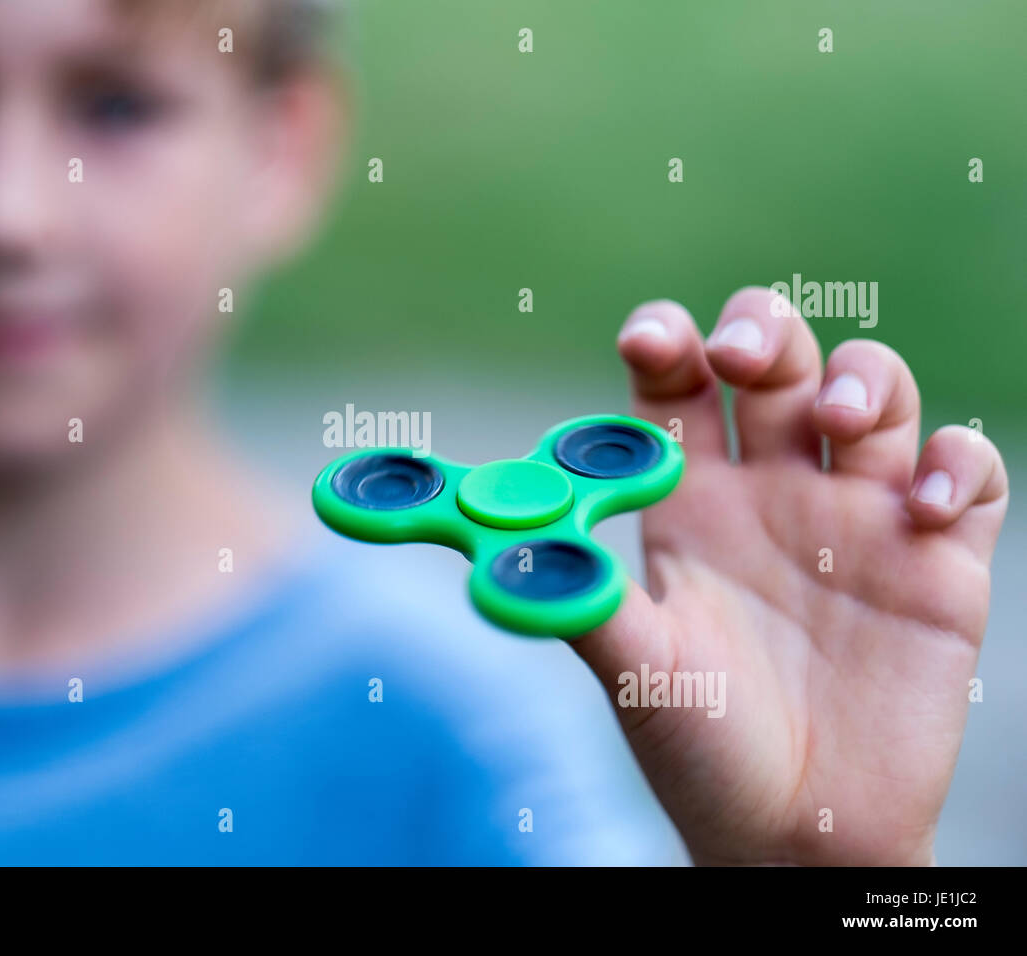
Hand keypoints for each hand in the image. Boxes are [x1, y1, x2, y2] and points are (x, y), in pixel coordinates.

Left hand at [572, 287, 1007, 865]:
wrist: (795, 834)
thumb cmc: (701, 749)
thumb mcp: (635, 668)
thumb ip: (581, 597)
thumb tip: (497, 549)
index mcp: (692, 501)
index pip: (675, 383)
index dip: (665, 340)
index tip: (649, 338)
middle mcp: (772, 492)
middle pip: (776, 360)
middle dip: (763, 330)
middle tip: (743, 357)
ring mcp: (858, 517)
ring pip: (874, 390)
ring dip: (861, 377)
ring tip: (836, 422)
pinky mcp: (937, 559)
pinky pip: (967, 472)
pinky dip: (953, 463)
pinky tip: (920, 506)